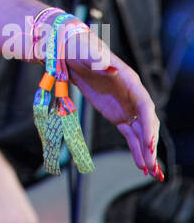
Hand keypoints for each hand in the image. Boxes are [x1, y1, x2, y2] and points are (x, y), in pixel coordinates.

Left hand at [65, 48, 161, 176]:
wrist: (71, 52)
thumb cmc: (81, 49)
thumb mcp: (88, 53)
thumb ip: (99, 61)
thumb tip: (110, 68)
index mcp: (130, 80)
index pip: (145, 106)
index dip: (149, 125)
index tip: (149, 144)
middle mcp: (133, 96)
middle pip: (147, 123)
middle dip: (150, 145)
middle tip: (151, 166)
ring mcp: (126, 107)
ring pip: (140, 133)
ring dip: (146, 153)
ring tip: (152, 173)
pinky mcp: (117, 115)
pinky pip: (130, 135)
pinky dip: (136, 150)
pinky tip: (141, 166)